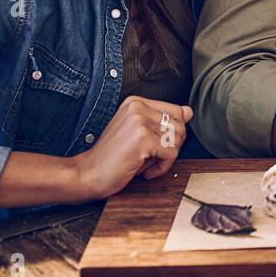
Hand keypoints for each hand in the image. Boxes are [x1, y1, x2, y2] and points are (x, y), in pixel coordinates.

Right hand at [71, 96, 192, 199]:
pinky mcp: (142, 139)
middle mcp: (138, 107)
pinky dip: (162, 168)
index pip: (177, 112)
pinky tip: (145, 171)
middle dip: (170, 147)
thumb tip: (189, 111)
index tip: (154, 146)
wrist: (86, 174)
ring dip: (165, 158)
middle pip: (180, 126)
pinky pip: (171, 154)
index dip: (172, 135)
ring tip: (145, 163)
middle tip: (149, 158)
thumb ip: (163, 122)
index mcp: (136, 102)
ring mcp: (139, 121)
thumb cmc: (111, 158)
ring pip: (178, 140)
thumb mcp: (139, 135)